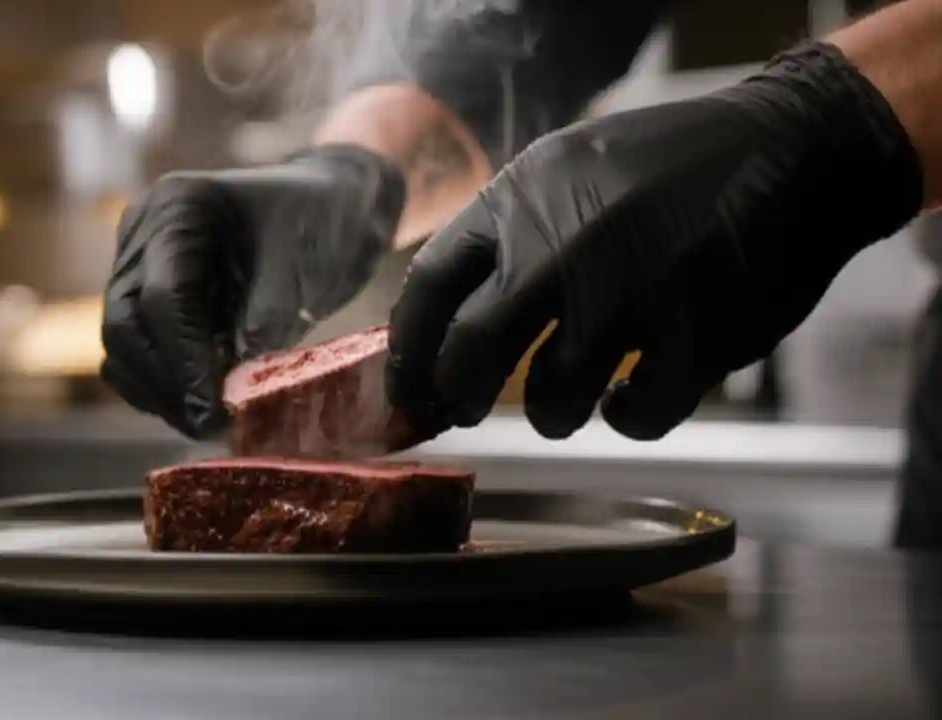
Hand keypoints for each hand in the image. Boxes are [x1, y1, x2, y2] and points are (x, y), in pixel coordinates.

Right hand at [103, 145, 404, 436]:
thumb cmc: (323, 219)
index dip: (185, 363)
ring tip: (208, 423)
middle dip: (166, 385)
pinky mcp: (145, 294)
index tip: (213, 413)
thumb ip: (266, 322)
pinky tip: (201, 403)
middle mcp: (143, 232)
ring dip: (159, 392)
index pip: (163, 298)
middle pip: (125, 324)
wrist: (330, 197)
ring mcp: (137, 263)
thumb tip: (231, 390)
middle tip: (208, 428)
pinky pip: (136, 351)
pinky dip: (162, 384)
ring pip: (122, 345)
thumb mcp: (305, 265)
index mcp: (178, 208)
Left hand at [388, 42, 922, 439]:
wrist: (791, 148)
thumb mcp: (567, 168)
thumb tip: (443, 319)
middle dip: (456, 399)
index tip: (404, 387)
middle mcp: (561, 248)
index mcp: (521, 200)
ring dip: (551, 412)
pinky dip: (627, 417)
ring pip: (551, 401)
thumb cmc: (670, 165)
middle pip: (470, 357)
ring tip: (564, 399)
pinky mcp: (691, 339)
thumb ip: (507, 231)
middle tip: (460, 411)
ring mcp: (626, 296)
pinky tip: (628, 398)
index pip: (428, 287)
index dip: (407, 351)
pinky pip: (634, 417)